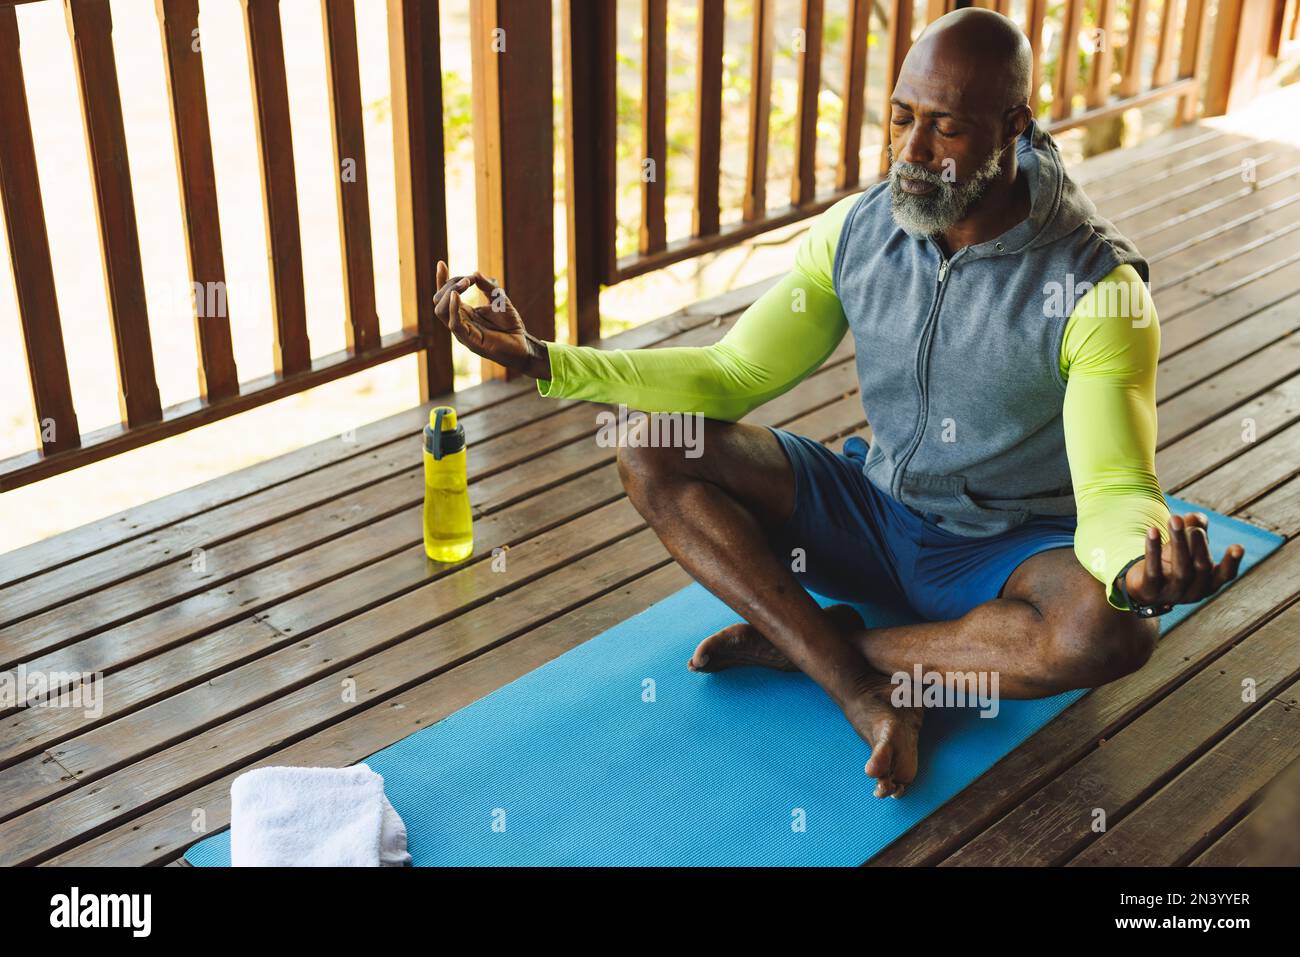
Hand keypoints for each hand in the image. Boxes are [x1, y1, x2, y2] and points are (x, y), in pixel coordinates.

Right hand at [433, 261, 550, 378]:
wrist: (523, 344)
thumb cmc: (510, 325)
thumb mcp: (499, 299)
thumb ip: (487, 286)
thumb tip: (474, 273)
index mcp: (463, 313)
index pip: (444, 295)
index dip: (441, 279)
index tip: (441, 262)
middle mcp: (459, 322)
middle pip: (438, 300)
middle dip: (449, 284)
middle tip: (468, 279)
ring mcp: (462, 332)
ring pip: (440, 311)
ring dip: (449, 293)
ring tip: (464, 283)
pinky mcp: (469, 340)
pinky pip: (453, 323)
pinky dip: (452, 307)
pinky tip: (456, 295)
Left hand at [1122, 512, 1243, 607]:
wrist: (1144, 587)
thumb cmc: (1174, 562)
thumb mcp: (1188, 545)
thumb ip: (1196, 528)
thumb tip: (1195, 517)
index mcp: (1210, 582)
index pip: (1226, 574)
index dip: (1232, 562)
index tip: (1239, 546)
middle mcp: (1195, 591)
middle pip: (1201, 566)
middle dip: (1199, 543)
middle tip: (1194, 526)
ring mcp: (1173, 593)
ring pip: (1180, 568)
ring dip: (1178, 541)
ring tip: (1175, 519)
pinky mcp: (1150, 591)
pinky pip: (1153, 570)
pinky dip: (1153, 549)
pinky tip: (1152, 530)